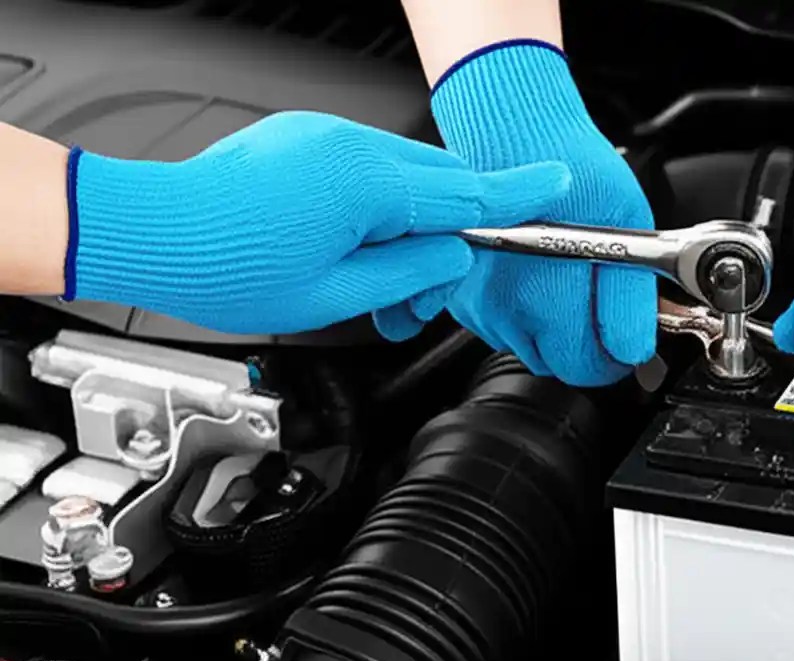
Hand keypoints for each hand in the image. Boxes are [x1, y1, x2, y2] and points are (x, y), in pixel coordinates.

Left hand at [68, 111, 569, 334]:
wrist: (148, 230)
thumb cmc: (222, 265)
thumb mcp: (335, 296)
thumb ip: (411, 273)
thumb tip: (452, 258)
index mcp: (366, 182)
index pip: (467, 193)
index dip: (519, 195)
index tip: (556, 186)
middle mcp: (350, 145)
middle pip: (442, 187)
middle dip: (446, 240)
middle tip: (416, 300)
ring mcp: (327, 138)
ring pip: (407, 182)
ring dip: (408, 232)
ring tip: (372, 287)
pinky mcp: (308, 142)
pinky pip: (370, 173)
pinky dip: (378, 212)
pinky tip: (350, 253)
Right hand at [377, 41, 656, 386]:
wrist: (511, 130)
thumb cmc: (569, 165)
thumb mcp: (628, 225)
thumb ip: (632, 299)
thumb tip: (635, 350)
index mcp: (546, 300)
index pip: (588, 369)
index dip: (615, 356)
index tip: (625, 336)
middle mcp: (505, 310)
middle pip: (556, 362)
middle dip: (582, 341)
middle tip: (599, 300)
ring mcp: (477, 303)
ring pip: (526, 346)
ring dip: (549, 326)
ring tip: (563, 275)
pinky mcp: (459, 293)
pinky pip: (498, 324)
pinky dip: (519, 309)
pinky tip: (533, 271)